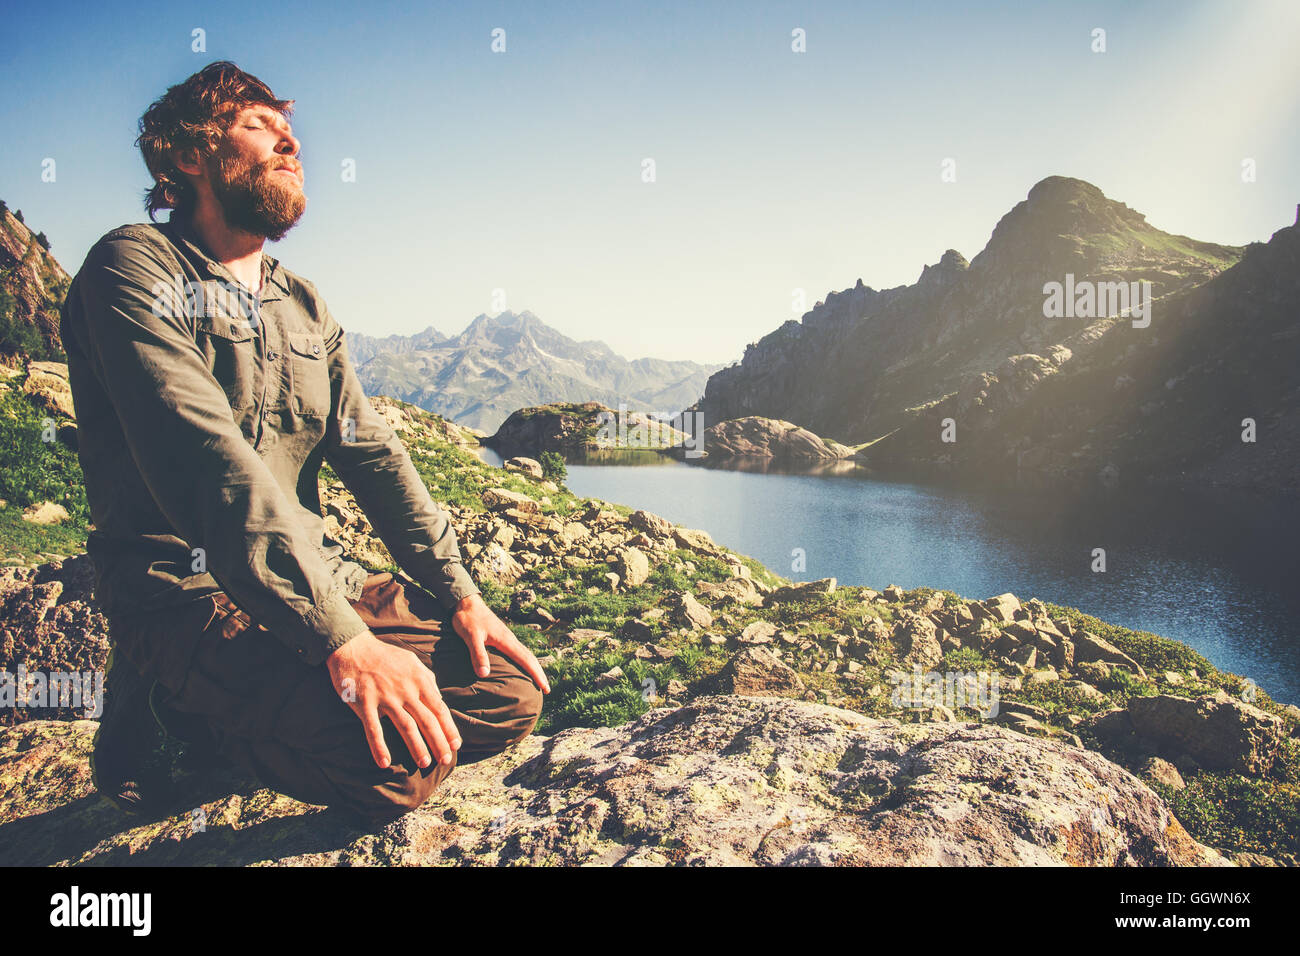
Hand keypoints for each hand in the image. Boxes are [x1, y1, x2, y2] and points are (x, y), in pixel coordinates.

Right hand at [326, 629, 460, 770]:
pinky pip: (373, 729)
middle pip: (427, 720)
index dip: (449, 728)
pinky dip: (379, 747)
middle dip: (439, 742)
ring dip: (417, 747)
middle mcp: (406, 690)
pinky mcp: (365, 703)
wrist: (354, 647)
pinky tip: (384, 762)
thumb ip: (427, 679)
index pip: (439, 708)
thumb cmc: (385, 656)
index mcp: (419, 680)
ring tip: (425, 763)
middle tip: (445, 760)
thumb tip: (440, 698)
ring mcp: (385, 697)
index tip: (456, 745)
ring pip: (406, 726)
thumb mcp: (412, 662)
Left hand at [451, 593, 550, 693]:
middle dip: (539, 674)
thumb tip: (484, 675)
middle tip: (546, 689)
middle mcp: (510, 639)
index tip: (545, 688)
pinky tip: (520, 666)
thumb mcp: (471, 637)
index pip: (526, 660)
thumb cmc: (468, 619)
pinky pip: (518, 651)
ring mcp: (507, 638)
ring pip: (525, 654)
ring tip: (538, 680)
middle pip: (530, 658)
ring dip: (533, 667)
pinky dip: (524, 661)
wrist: (467, 602)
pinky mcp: (501, 637)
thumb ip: (478, 654)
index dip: (537, 674)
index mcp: (506, 640)